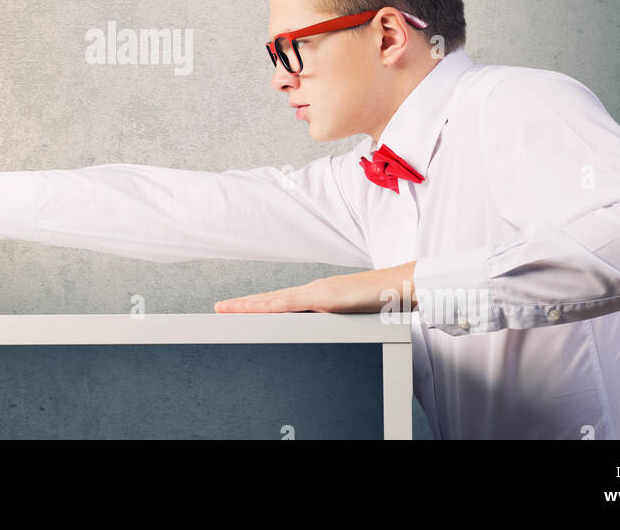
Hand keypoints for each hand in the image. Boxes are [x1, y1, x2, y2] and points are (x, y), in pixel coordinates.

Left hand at [214, 262, 416, 313]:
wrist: (401, 285)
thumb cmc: (381, 301)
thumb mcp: (352, 317)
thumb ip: (336, 322)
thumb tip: (325, 333)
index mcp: (317, 298)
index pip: (279, 304)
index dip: (256, 307)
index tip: (235, 310)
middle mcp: (312, 293)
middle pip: (270, 300)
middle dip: (243, 306)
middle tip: (218, 309)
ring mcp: (318, 292)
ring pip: (275, 301)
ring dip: (249, 306)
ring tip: (226, 309)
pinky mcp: (326, 296)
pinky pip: (294, 304)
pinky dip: (273, 307)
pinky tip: (258, 309)